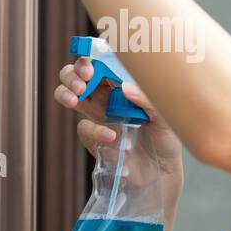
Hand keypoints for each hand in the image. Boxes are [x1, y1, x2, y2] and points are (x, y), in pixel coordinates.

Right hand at [54, 56, 184, 203]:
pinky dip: (93, 130)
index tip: (90, 65)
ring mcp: (97, 116)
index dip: (90, 58)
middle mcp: (106, 95)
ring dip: (65, 92)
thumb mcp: (165, 116)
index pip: (101, 62)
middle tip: (81, 83)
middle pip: (77, 74)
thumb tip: (125, 88)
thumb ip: (147, 100)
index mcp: (123, 83)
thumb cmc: (166, 138)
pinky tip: (110, 136)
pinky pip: (83, 128)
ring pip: (69, 95)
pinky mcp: (93, 138)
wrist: (161, 172)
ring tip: (74, 98)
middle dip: (72, 74)